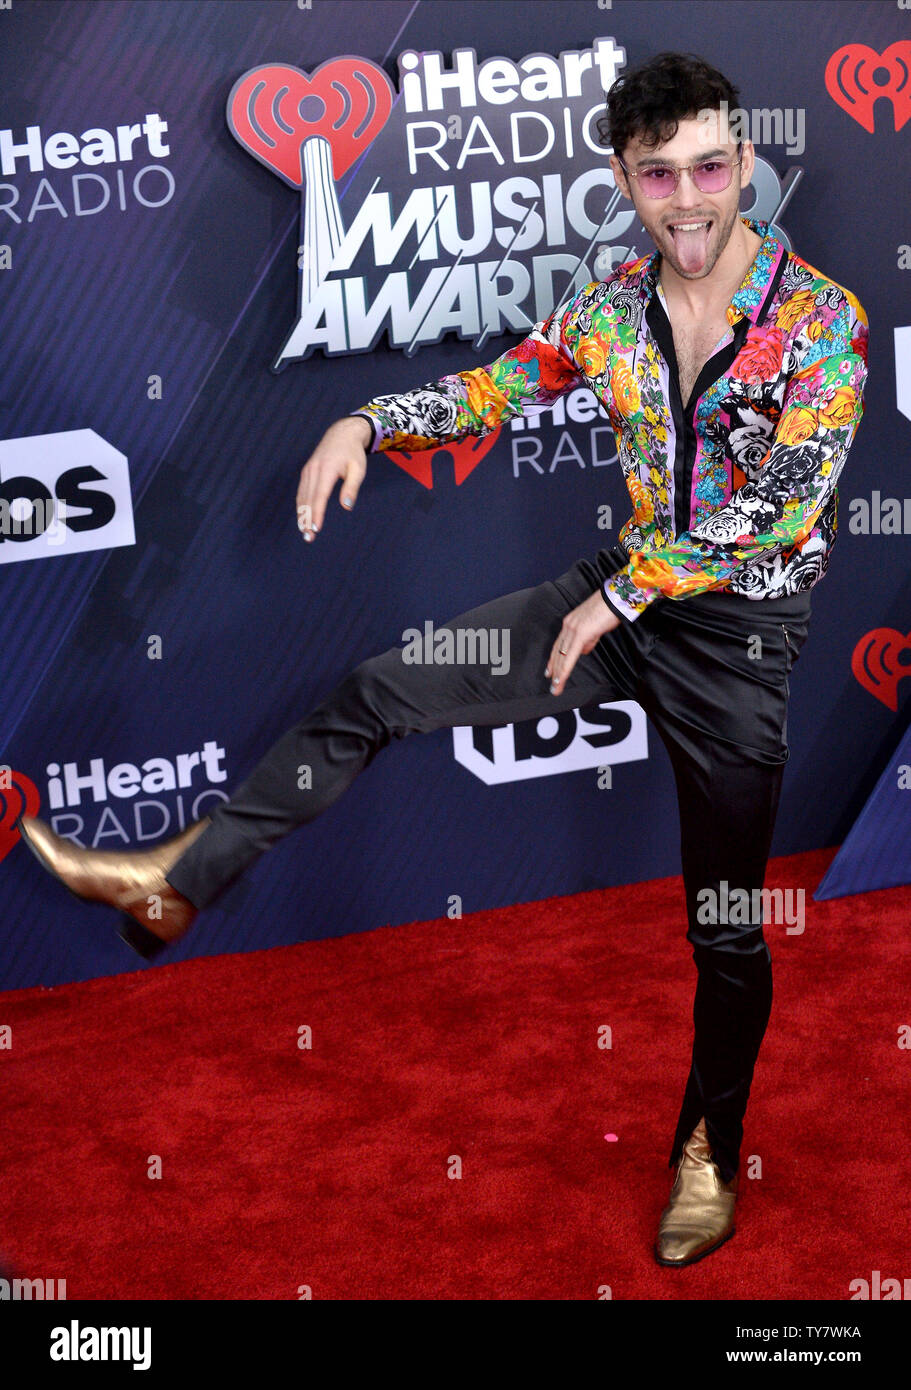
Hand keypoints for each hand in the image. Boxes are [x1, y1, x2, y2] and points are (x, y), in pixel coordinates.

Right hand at [296, 416, 371, 541]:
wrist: (341, 434)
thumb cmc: (353, 454)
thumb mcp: (358, 469)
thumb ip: (352, 488)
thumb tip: (346, 507)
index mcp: (327, 469)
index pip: (320, 496)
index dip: (317, 513)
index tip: (316, 529)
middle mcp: (314, 470)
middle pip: (308, 499)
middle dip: (307, 520)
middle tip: (309, 538)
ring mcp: (307, 471)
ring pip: (302, 497)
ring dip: (302, 515)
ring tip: (304, 533)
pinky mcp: (306, 472)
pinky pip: (301, 492)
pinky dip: (301, 506)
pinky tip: (302, 518)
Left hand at [545, 590, 620, 694]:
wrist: (615, 598)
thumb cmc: (609, 610)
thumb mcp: (595, 627)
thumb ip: (588, 639)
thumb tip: (583, 650)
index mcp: (570, 623)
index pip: (558, 644)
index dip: (553, 659)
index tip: (549, 671)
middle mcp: (568, 625)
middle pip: (557, 652)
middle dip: (554, 670)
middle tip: (552, 684)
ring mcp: (573, 629)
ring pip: (561, 656)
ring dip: (559, 673)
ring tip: (556, 687)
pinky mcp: (581, 633)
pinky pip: (570, 655)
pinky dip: (565, 668)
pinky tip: (562, 678)